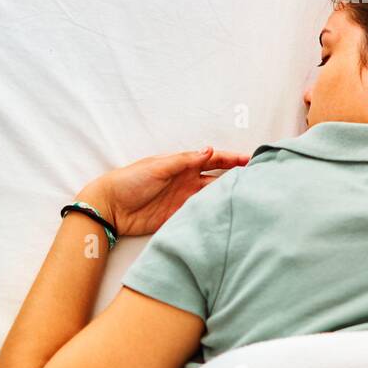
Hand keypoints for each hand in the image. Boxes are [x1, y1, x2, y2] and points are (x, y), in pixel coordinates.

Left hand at [75, 148, 250, 238]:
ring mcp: (184, 200)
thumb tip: (210, 150)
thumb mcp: (157, 167)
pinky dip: (213, 214)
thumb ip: (184, 160)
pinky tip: (227, 216)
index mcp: (182, 164)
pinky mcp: (178, 217)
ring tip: (248, 197)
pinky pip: (201, 215)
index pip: (214, 160)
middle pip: (218, 178)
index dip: (232, 159)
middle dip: (236, 177)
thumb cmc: (129, 180)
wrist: (109, 207)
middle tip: (258, 179)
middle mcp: (187, 181)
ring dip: (228, 196)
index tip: (250, 160)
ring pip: (213, 197)